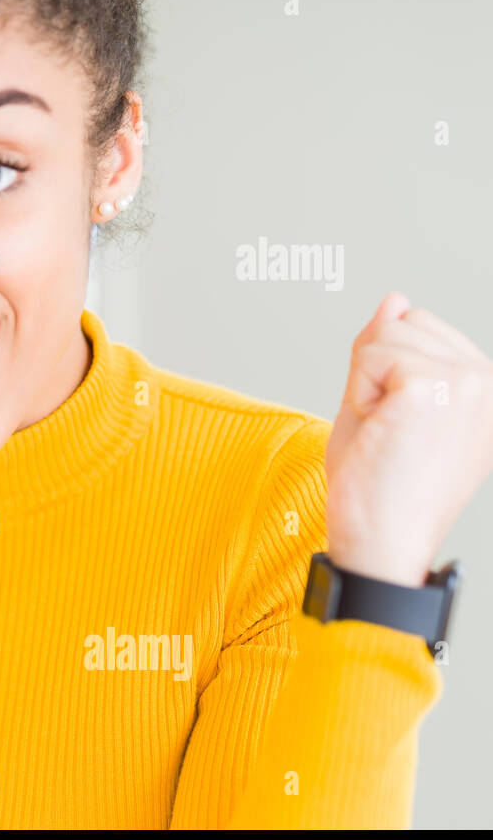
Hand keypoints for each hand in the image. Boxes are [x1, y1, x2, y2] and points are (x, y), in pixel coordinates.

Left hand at [325, 291, 492, 585]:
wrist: (379, 540)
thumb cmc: (376, 489)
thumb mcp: (376, 404)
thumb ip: (385, 351)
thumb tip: (395, 298)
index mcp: (479, 388)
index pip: (417, 328)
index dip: (383, 373)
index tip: (396, 427)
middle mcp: (486, 382)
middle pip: (402, 323)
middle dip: (373, 374)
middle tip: (386, 433)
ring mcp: (468, 381)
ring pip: (384, 335)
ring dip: (365, 385)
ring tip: (384, 435)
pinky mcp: (437, 385)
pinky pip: (370, 354)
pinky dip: (359, 393)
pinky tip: (379, 432)